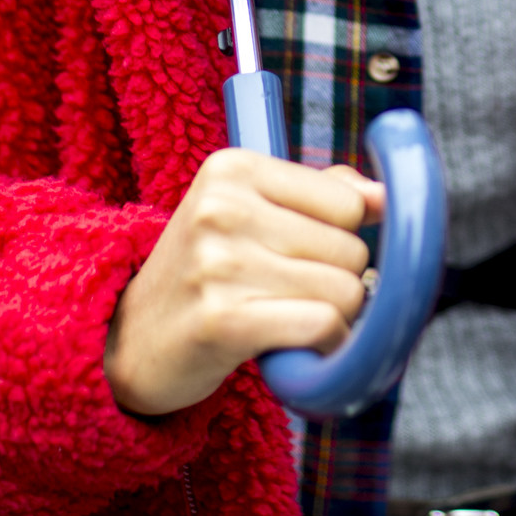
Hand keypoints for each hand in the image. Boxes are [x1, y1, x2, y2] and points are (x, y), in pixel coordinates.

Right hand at [103, 149, 384, 416]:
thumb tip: (387, 197)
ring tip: (285, 319)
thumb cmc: (206, 273)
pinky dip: (324, 345)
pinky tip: (295, 349)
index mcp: (233, 167)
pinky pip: (321, 326)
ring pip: (345, 291)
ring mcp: (219, 263)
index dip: (342, 236)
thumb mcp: (251, 212)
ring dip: (331, 318)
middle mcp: (223, 208)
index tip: (305, 254)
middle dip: (336, 280)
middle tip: (288, 294)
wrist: (128, 342)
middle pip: (351, 249)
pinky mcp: (222, 320)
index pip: (348, 202)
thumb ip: (322, 194)